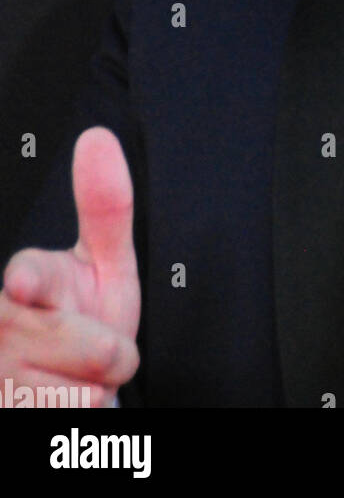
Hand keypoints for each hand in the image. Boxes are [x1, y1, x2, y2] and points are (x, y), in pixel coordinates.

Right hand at [0, 127, 141, 407]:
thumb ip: (105, 206)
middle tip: (98, 344)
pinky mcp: (6, 412)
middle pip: (97, 351)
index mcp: (27, 280)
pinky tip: (60, 401)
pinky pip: (71, 423)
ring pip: (85, 397)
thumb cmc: (84, 313)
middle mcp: (3, 325)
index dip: (29, 282)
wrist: (66, 380)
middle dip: (115, 353)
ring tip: (75, 374)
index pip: (29, 279)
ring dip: (95, 391)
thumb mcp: (104, 261)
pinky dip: (80, 417)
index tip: (24, 282)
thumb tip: (97, 137)